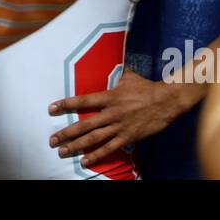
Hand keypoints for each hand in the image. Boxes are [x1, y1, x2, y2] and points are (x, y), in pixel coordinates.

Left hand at [47, 69, 187, 166]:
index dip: (66, 104)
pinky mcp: (128, 137)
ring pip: (93, 138)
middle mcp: (111, 113)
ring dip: (76, 145)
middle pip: (84, 124)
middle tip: (52, 139)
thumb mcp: (130, 76)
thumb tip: (114, 59)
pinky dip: (96, 155)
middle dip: (66, 133)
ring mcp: (119, 126)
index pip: (83, 101)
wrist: (167, 101)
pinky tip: (85, 160)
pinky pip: (109, 148)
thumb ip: (118, 72)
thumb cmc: (147, 87)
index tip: (51, 108)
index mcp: (109, 97)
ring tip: (62, 151)